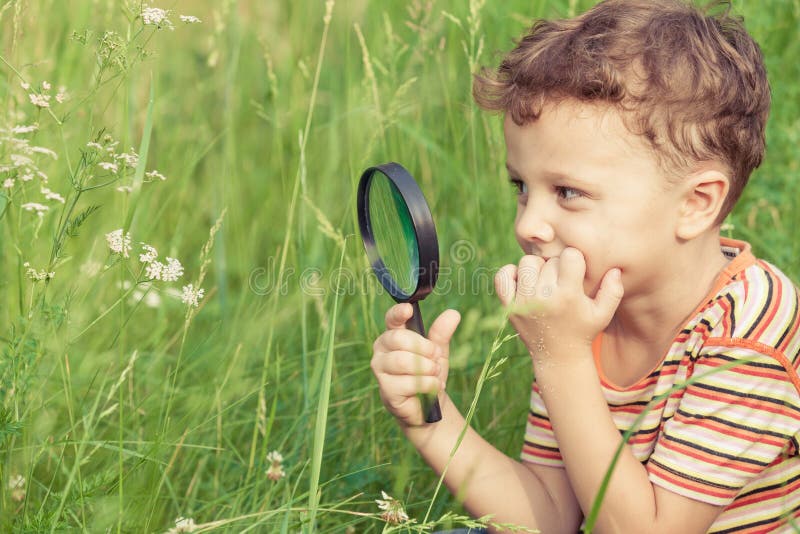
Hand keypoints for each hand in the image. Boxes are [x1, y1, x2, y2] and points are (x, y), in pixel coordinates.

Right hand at [371, 303, 460, 425]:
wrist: (427, 406)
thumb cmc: (428, 373)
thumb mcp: (437, 351)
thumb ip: (441, 333)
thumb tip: (453, 313)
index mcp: (393, 335)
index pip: (391, 319)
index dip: (398, 313)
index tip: (408, 310)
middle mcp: (382, 349)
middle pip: (399, 339)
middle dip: (424, 348)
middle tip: (437, 357)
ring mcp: (380, 369)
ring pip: (402, 361)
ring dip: (426, 368)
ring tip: (436, 374)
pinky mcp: (386, 389)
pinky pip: (408, 382)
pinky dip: (427, 384)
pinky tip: (434, 387)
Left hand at [494, 247, 623, 361]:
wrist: (558, 356)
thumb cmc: (583, 330)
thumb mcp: (603, 314)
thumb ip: (613, 291)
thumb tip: (615, 269)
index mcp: (569, 296)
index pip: (570, 256)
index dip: (575, 260)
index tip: (576, 272)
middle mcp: (545, 297)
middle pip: (548, 259)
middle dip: (556, 267)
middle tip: (561, 282)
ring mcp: (524, 302)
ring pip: (526, 263)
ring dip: (536, 269)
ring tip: (544, 282)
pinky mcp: (509, 306)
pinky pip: (502, 277)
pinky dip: (510, 274)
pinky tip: (524, 282)